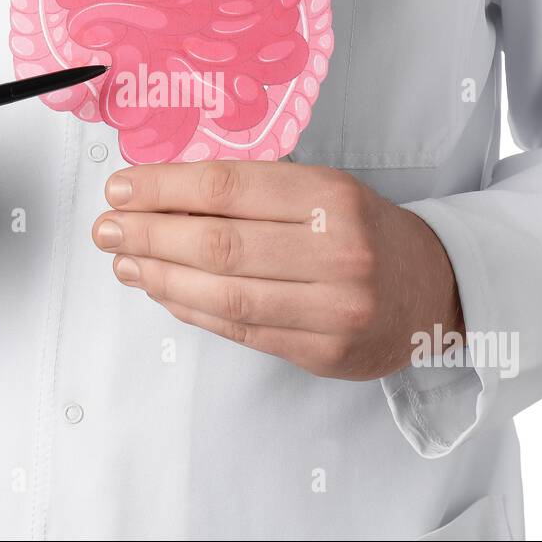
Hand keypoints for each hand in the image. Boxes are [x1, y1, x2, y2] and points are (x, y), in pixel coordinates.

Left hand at [91, 162, 461, 379]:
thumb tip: (163, 194)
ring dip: (160, 278)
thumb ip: (255, 192)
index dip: (164, 189)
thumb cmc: (363, 230)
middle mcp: (337, 251)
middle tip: (107, 229)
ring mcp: (332, 309)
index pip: (228, 189)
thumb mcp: (323, 189)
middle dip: (149, 235)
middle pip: (218, 244)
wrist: (433, 289)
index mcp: (332, 196)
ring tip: (124, 263)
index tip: (121, 188)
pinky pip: (240, 330)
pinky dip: (192, 309)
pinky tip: (162, 291)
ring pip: (224, 294)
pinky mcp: (323, 353)